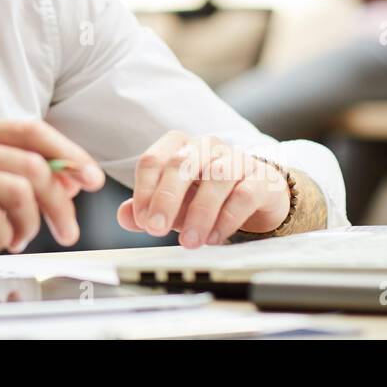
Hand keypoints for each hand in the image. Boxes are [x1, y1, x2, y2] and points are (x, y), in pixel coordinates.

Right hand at [0, 118, 106, 271]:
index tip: (90, 180)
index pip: (33, 131)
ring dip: (31, 224)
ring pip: (19, 191)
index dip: (69, 153)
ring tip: (19, 238)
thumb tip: (65, 179)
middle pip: (34, 165)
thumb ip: (8, 169)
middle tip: (66, 229)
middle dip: (60, 203)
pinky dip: (4, 235)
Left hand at [117, 131, 290, 247]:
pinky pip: (244, 194)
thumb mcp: (174, 202)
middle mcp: (206, 146)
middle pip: (180, 164)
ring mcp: (236, 158)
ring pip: (215, 177)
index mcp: (179, 145)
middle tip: (156, 230)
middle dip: (165, 199)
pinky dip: (227, 218)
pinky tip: (214, 236)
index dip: (144, 191)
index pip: (153, 160)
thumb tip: (125, 217)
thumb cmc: (206, 194)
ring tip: (189, 241)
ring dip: (199, 213)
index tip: (142, 220)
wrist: (256, 194)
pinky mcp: (261, 178)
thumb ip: (147, 207)